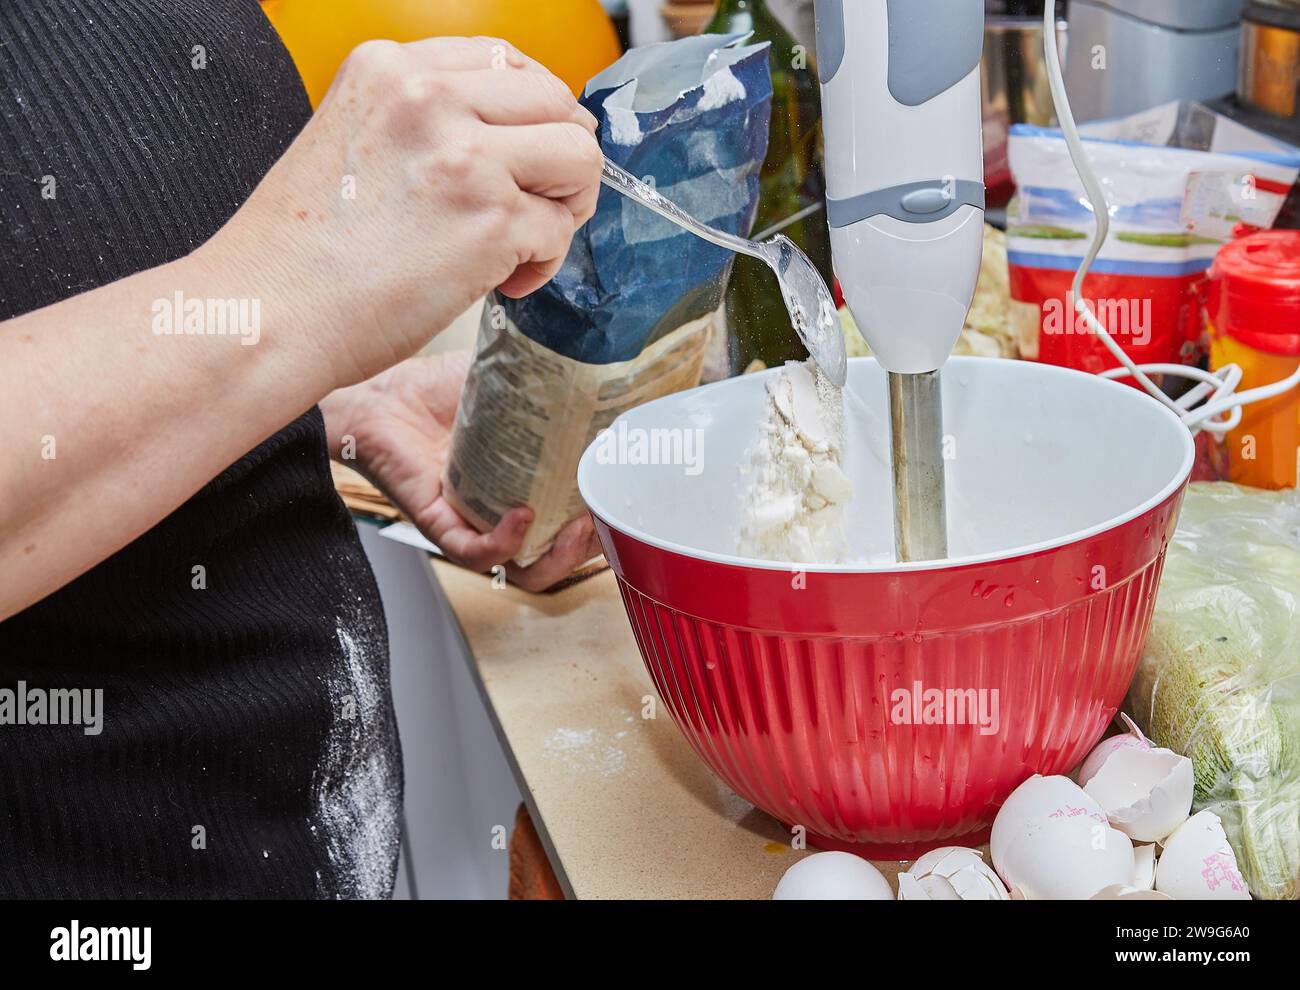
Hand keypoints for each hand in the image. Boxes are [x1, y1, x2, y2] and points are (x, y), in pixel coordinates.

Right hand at [210, 36, 602, 390]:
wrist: (267, 315)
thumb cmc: (301, 254)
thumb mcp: (349, 140)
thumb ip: (421, 124)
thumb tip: (510, 141)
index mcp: (388, 68)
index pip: (503, 60)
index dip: (531, 113)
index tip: (524, 155)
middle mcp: (428, 97)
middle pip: (554, 101)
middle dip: (559, 159)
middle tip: (534, 208)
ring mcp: (464, 155)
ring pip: (578, 156)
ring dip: (566, 205)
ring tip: (525, 244)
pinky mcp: (490, 219)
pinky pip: (559, 230)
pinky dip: (543, 263)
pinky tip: (500, 283)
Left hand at [322, 352, 603, 591]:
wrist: (383, 388)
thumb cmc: (440, 388)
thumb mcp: (514, 377)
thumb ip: (558, 372)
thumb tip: (609, 347)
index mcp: (532, 483)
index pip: (580, 518)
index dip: (610, 517)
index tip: (631, 490)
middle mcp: (506, 512)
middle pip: (562, 554)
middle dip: (593, 545)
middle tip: (609, 513)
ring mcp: (475, 522)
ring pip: (525, 568)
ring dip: (558, 555)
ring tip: (576, 525)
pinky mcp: (439, 522)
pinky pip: (475, 551)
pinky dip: (503, 541)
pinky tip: (522, 515)